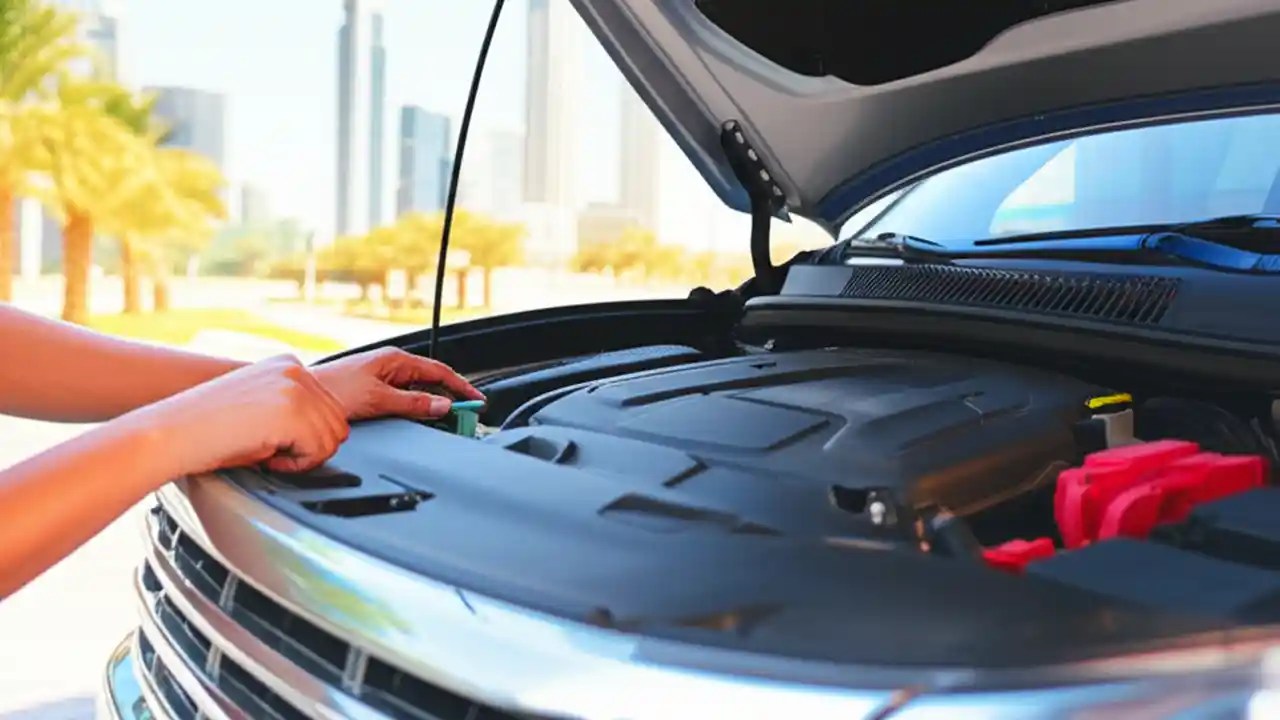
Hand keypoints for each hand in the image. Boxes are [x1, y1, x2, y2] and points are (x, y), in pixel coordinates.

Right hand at [140, 355, 349, 474]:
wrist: (171, 432)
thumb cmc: (208, 428)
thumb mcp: (261, 405)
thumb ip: (296, 408)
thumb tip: (332, 431)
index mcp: (289, 364)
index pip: (332, 408)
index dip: (308, 435)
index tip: (275, 439)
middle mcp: (295, 370)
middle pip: (338, 423)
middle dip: (310, 447)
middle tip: (274, 452)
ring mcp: (295, 388)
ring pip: (333, 439)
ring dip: (304, 457)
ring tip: (268, 454)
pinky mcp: (292, 412)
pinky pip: (319, 451)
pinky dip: (296, 466)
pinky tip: (267, 458)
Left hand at [310, 347, 483, 421]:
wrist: (305, 396)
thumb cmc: (334, 390)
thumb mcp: (379, 399)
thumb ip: (413, 402)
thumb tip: (442, 404)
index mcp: (396, 360)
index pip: (440, 371)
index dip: (461, 387)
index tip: (476, 401)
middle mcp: (392, 365)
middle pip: (432, 380)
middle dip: (451, 396)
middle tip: (466, 414)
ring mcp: (385, 377)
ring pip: (420, 390)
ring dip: (434, 403)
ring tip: (449, 419)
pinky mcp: (377, 390)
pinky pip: (407, 397)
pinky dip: (420, 407)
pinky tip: (423, 417)